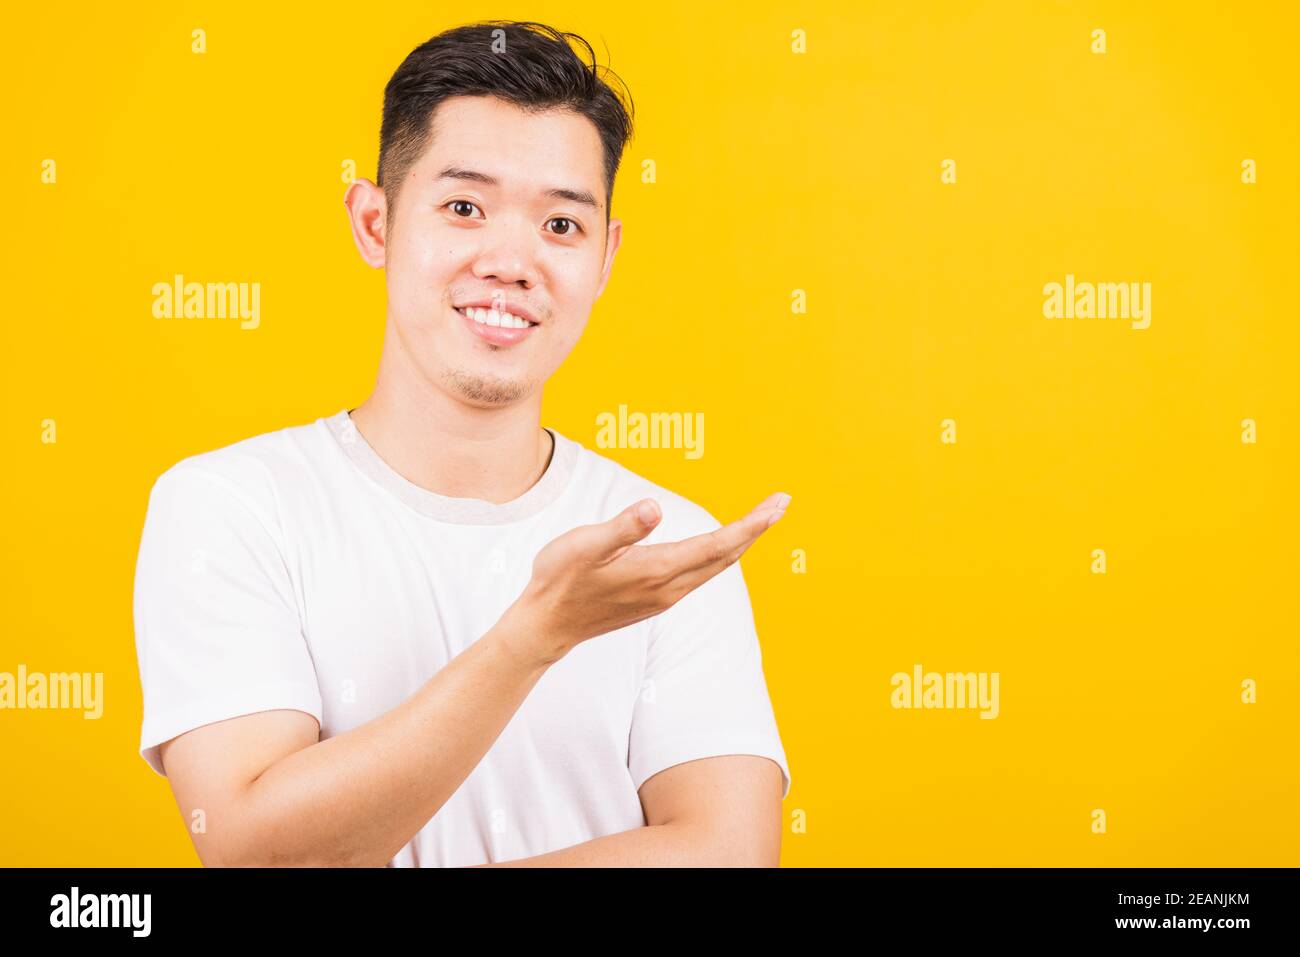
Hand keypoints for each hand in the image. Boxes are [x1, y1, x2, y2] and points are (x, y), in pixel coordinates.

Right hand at [509, 492, 791, 664]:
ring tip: (760, 520)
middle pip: (726, 556)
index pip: (718, 544)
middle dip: (756, 529)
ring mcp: (664, 597)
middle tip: (782, 503)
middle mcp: (669, 587)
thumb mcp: (584, 546)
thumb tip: (655, 507)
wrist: (547, 626)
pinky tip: (721, 546)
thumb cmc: (560, 579)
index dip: (751, 524)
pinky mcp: (655, 600)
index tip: (778, 505)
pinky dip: (720, 555)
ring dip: (741, 542)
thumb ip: (622, 528)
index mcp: (657, 570)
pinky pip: (701, 575)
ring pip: (715, 567)